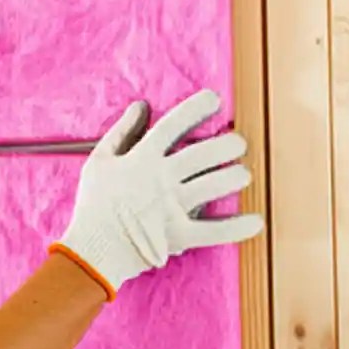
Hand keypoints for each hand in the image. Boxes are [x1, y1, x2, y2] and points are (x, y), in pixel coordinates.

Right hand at [51, 89, 262, 299]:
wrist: (92, 249)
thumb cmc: (94, 203)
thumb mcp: (98, 160)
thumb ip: (121, 131)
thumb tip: (141, 106)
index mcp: (141, 159)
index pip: (173, 124)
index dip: (196, 107)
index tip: (214, 99)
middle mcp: (161, 179)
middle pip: (206, 153)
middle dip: (229, 144)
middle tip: (236, 143)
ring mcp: (173, 207)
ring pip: (217, 184)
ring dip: (237, 176)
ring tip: (241, 174)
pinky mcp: (181, 235)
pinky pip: (218, 231)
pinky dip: (240, 227)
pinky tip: (255, 220)